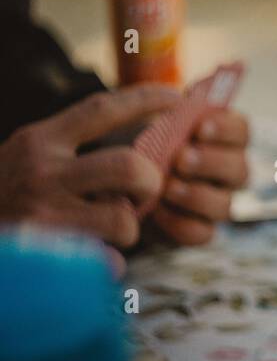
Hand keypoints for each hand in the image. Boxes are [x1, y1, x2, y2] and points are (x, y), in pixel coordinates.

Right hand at [0, 85, 178, 261]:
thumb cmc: (1, 195)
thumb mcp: (24, 156)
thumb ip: (67, 146)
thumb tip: (135, 147)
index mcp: (39, 140)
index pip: (101, 109)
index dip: (144, 99)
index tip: (176, 96)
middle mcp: (42, 173)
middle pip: (128, 166)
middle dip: (148, 181)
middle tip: (142, 190)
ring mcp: (44, 216)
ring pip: (125, 219)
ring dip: (129, 227)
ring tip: (112, 227)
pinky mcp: (48, 257)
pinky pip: (109, 262)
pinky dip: (111, 264)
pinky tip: (94, 258)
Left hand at [152, 108, 249, 246]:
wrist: (116, 181)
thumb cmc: (141, 143)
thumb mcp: (151, 123)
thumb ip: (168, 114)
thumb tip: (177, 103)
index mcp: (223, 139)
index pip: (241, 130)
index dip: (226, 129)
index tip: (200, 128)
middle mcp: (228, 173)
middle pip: (240, 170)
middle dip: (211, 163)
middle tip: (181, 158)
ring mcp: (216, 204)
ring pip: (224, 205)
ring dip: (195, 195)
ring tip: (167, 187)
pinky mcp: (199, 230)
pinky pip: (202, 233)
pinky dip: (179, 222)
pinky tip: (156, 211)